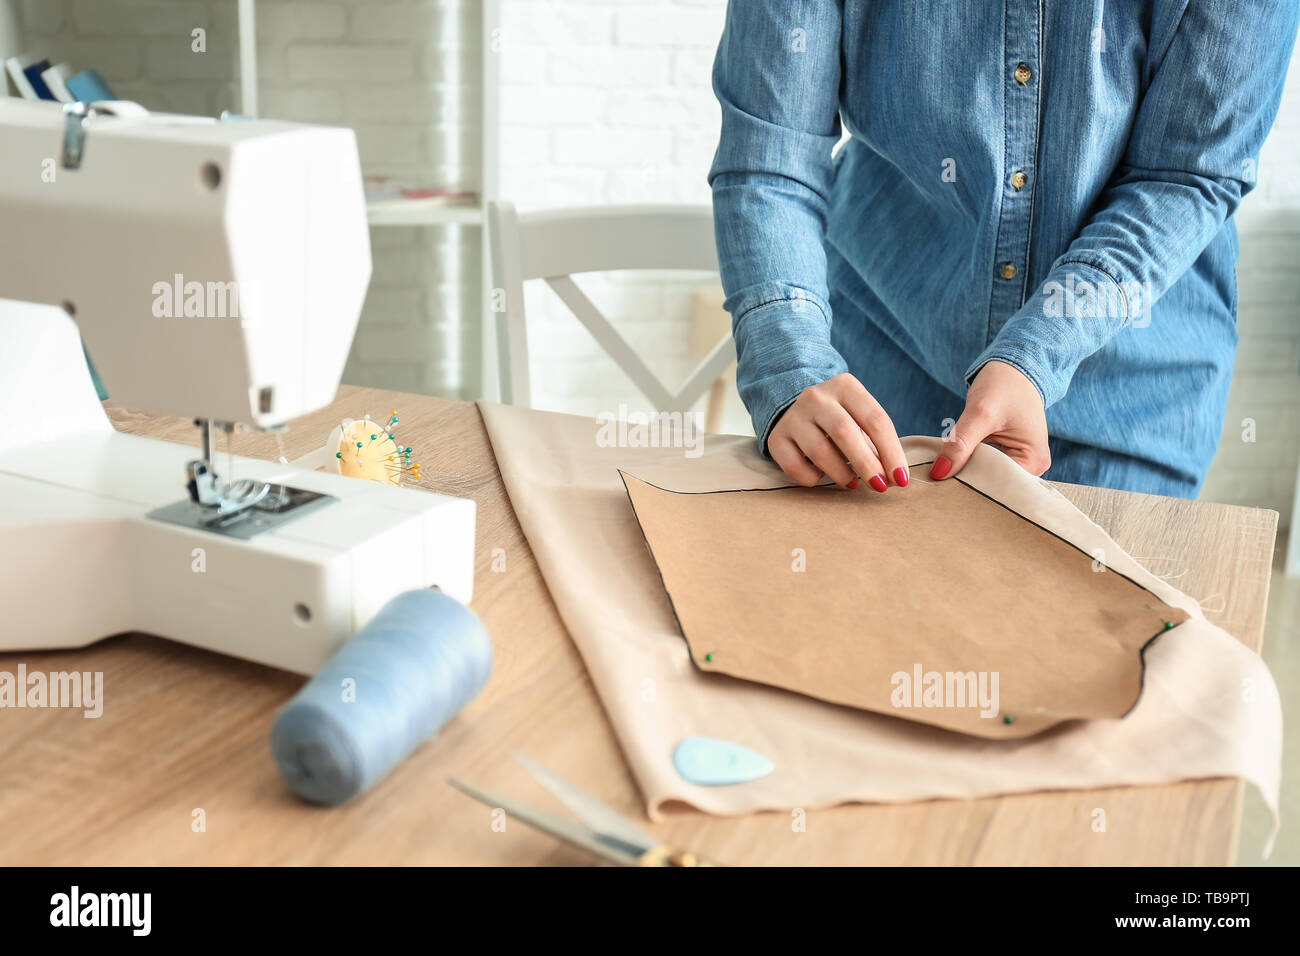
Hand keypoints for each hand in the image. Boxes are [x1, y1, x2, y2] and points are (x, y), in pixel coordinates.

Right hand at [768, 373, 908, 490]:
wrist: (798, 410)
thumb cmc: (841, 419)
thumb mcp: (861, 420)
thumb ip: (878, 447)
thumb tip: (894, 480)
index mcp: (845, 386)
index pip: (875, 420)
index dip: (891, 452)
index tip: (901, 479)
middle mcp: (816, 396)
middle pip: (845, 433)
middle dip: (867, 465)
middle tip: (879, 487)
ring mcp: (793, 416)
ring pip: (820, 452)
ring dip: (842, 475)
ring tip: (852, 483)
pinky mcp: (777, 437)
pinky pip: (795, 466)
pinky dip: (813, 478)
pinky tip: (821, 476)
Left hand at [930, 360, 1049, 479]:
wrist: (1014, 366)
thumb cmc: (1005, 385)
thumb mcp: (980, 413)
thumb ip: (960, 444)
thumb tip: (938, 474)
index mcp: (1034, 462)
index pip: (998, 486)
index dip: (970, 485)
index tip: (942, 487)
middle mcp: (1031, 468)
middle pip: (992, 484)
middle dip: (966, 480)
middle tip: (936, 481)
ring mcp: (1018, 461)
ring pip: (984, 475)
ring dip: (964, 471)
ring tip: (942, 473)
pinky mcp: (1005, 454)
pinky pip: (982, 465)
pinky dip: (967, 461)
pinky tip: (951, 462)